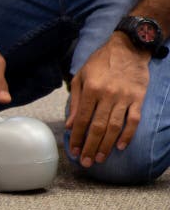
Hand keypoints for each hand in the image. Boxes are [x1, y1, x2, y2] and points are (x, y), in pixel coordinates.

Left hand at [66, 32, 150, 167]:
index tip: (74, 151)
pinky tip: (120, 146)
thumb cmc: (100, 62)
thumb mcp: (81, 77)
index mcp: (91, 89)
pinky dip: (128, 134)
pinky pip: (134, 120)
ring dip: (107, 145)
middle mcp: (108, 95)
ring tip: (100, 158)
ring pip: (115, 127)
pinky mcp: (138, 98)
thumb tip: (70, 125)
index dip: (77, 138)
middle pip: (98, 127)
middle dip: (91, 147)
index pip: (82, 120)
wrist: (129, 47)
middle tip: (86, 162)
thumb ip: (75, 101)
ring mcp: (124, 97)